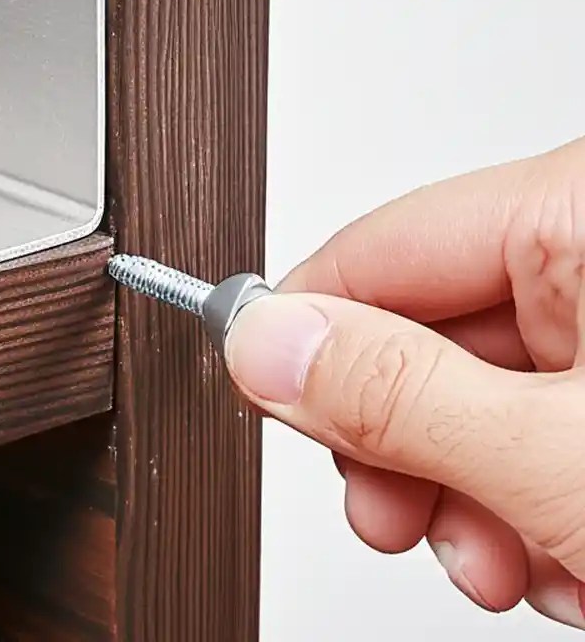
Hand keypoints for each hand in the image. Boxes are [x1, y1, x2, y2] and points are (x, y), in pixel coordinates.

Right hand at [224, 135, 584, 629]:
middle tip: (398, 518)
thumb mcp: (555, 456)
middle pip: (421, 336)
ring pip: (475, 399)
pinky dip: (531, 504)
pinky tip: (568, 559)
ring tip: (509, 564)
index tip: (261, 401)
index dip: (301, 337)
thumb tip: (262, 343)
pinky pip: (538, 427)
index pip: (375, 251)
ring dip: (467, 502)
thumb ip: (393, 394)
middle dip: (403, 454)